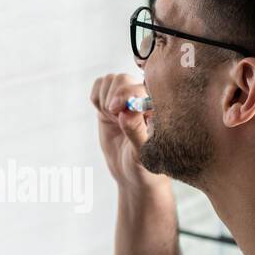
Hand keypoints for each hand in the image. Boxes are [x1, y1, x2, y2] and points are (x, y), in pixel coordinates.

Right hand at [89, 72, 168, 191]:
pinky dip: (96, 96)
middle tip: (112, 115)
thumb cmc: (143, 166)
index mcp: (158, 108)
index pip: (141, 88)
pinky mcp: (111, 101)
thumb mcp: (141, 153)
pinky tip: (104, 114)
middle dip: (114, 96)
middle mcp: (143, 98)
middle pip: (123, 80)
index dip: (127, 94)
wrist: (131, 174)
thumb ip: (136, 131)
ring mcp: (126, 98)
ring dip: (105, 98)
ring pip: (111, 80)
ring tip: (111, 119)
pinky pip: (100, 85)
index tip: (117, 112)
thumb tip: (127, 111)